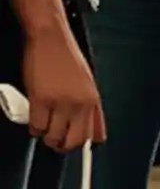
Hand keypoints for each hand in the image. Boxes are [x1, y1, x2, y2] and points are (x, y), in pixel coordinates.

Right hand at [23, 27, 105, 152]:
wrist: (52, 39)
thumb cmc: (67, 59)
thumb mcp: (87, 84)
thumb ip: (89, 107)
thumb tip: (91, 130)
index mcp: (93, 100)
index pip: (95, 134)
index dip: (83, 145)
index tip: (76, 148)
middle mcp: (80, 104)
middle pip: (74, 141)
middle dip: (63, 146)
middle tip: (55, 142)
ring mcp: (61, 103)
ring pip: (53, 137)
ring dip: (47, 137)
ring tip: (44, 129)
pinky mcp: (41, 99)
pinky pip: (36, 126)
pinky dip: (34, 128)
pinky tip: (34, 121)